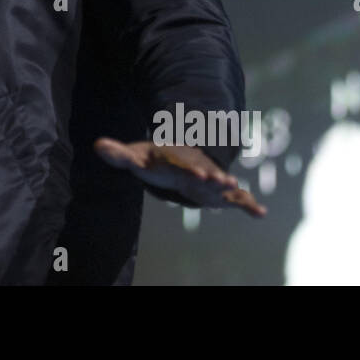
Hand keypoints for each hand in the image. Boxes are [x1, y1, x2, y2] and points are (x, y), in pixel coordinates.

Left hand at [94, 138, 266, 217]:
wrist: (181, 158)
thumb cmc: (155, 160)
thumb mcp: (135, 157)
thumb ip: (118, 154)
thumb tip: (98, 145)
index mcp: (177, 159)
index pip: (183, 164)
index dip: (191, 168)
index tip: (199, 173)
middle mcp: (198, 167)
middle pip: (207, 173)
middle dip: (215, 177)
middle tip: (226, 180)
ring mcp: (211, 179)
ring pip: (223, 184)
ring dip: (232, 189)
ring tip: (241, 190)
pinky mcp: (221, 192)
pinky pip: (238, 199)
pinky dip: (249, 206)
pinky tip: (261, 214)